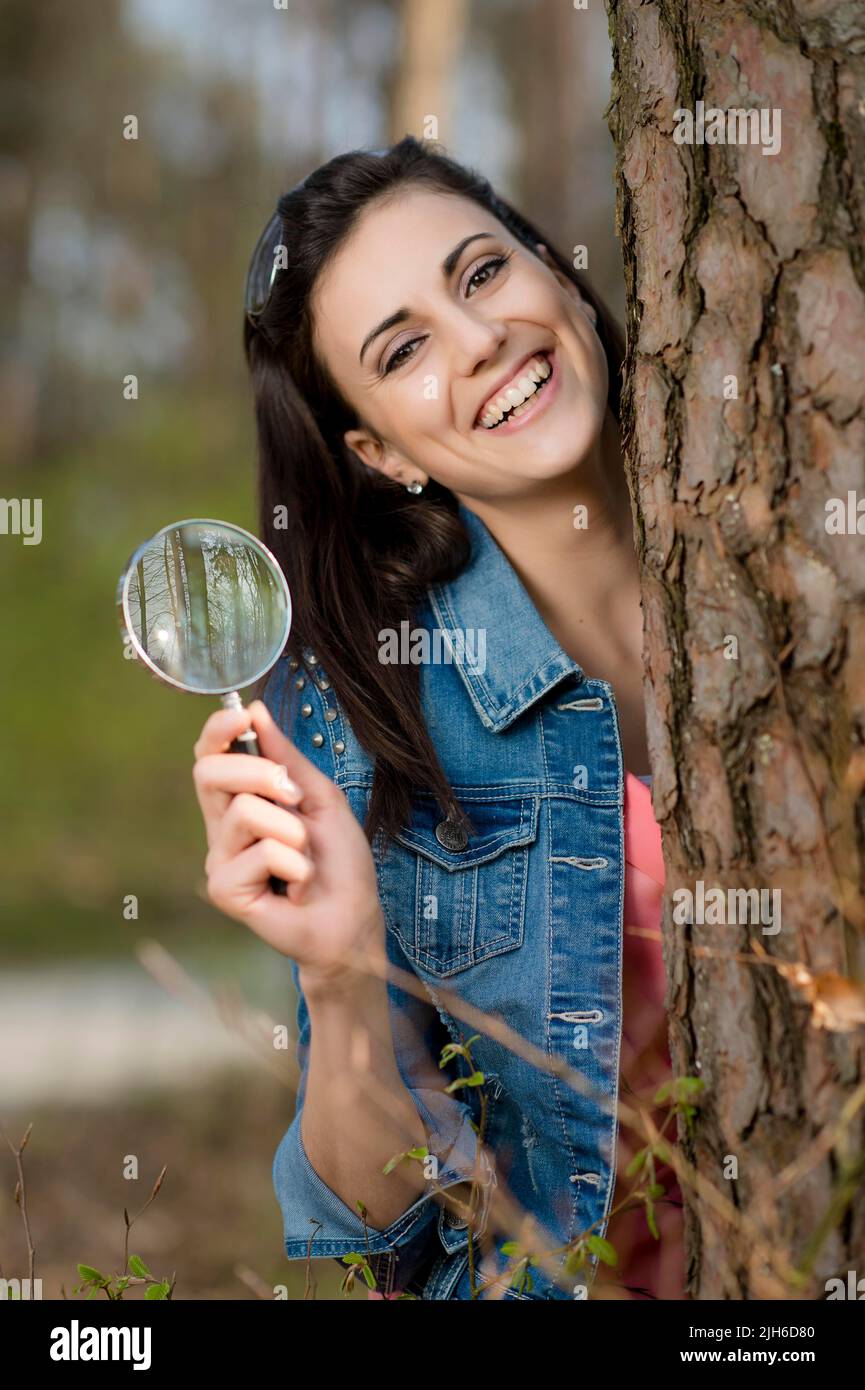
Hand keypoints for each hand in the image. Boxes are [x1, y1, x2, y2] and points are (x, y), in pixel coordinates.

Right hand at [192, 699, 385, 993]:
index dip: (218, 731)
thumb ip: (287, 759)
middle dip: (258, 773)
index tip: (243, 716)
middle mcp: (223, 826)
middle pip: (209, 772)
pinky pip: (260, 853)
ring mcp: (220, 858)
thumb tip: (256, 711)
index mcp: (242, 799)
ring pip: (243, 812)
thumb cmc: (339, 862)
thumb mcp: (321, 798)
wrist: (352, 917)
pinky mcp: (224, 888)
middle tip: (294, 796)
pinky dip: (295, 864)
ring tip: (305, 857)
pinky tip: (299, 886)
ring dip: (292, 830)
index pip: (211, 756)